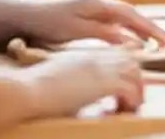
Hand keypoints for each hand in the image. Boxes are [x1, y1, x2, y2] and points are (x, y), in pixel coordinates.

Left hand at [20, 0, 164, 46]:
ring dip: (142, 28)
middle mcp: (100, 2)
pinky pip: (116, 21)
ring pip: (126, 17)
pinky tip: (133, 37)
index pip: (132, 16)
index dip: (150, 28)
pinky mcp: (90, 14)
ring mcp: (95, 7)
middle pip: (132, 15)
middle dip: (152, 27)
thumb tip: (129, 38)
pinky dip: (129, 29)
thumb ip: (103, 32)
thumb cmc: (49, 23)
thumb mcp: (75, 30)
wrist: (26, 15)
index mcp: (99, 4)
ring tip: (159, 39)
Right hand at [24, 49, 143, 116]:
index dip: (125, 68)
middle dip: (136, 79)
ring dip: (136, 91)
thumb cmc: (33, 91)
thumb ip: (71, 86)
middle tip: (131, 99)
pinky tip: (121, 111)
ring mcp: (101, 68)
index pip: (116, 53)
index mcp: (84, 56)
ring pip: (136, 72)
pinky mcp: (104, 83)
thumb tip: (76, 103)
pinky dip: (131, 101)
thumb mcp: (56, 82)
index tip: (124, 84)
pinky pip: (130, 90)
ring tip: (129, 107)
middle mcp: (96, 58)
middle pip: (131, 60)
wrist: (28, 90)